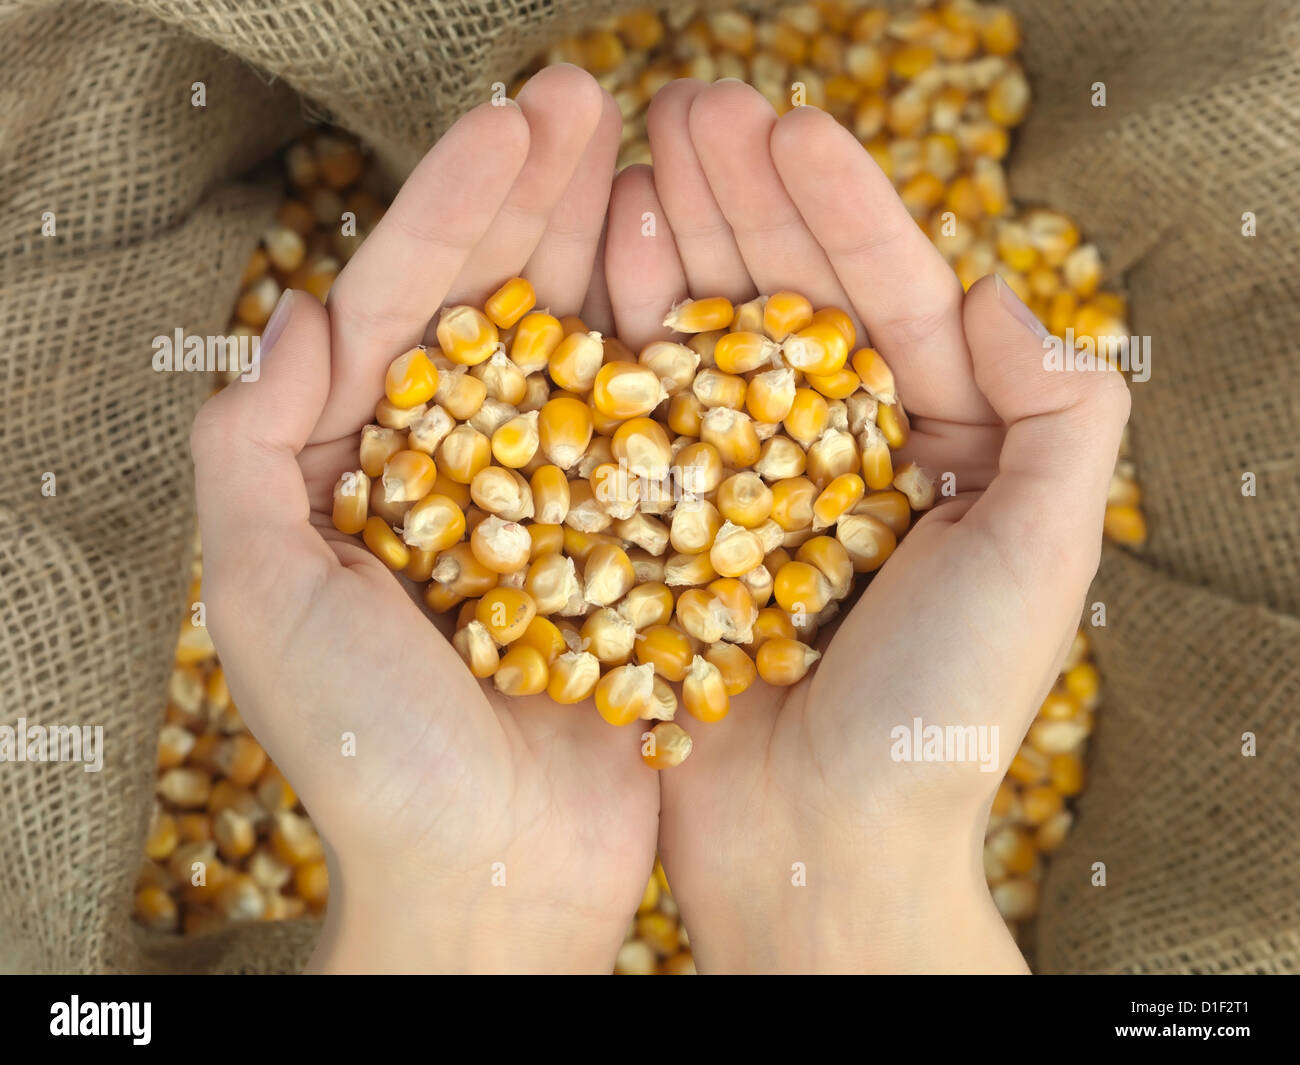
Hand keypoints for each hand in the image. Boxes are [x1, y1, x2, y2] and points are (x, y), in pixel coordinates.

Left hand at [190, 67, 660, 972]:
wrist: (497, 877)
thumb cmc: (371, 756)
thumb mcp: (268, 603)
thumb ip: (251, 457)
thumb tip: (294, 317)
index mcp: (366, 464)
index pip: (405, 304)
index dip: (454, 207)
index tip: (516, 120)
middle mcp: (465, 466)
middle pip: (499, 302)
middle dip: (539, 195)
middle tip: (592, 95)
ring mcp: (557, 497)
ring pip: (583, 346)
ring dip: (611, 245)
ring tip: (653, 147)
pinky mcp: (635, 541)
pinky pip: (654, 429)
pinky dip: (673, 350)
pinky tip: (697, 275)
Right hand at [601, 80, 1128, 972]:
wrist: (822, 845)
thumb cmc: (938, 715)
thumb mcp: (1041, 560)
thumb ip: (1056, 419)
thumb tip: (1001, 288)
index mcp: (933, 445)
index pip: (891, 297)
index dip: (843, 208)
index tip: (788, 126)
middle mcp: (835, 450)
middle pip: (790, 296)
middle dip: (745, 196)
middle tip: (689, 100)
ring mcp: (742, 483)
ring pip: (711, 337)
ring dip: (678, 240)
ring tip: (638, 151)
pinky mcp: (665, 526)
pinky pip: (646, 413)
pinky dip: (626, 335)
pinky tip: (605, 258)